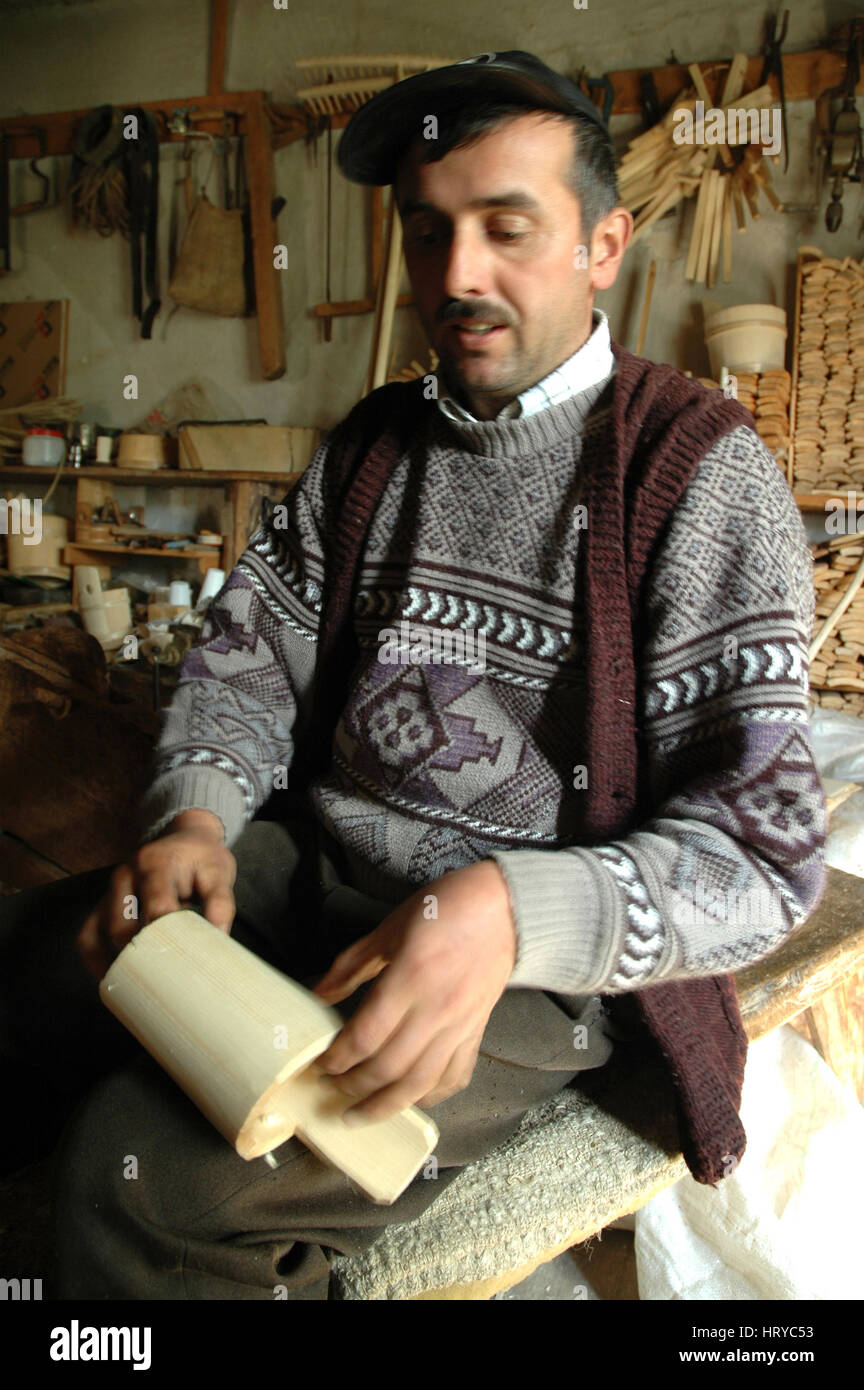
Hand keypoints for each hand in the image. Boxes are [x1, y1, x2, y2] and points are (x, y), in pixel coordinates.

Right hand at [77, 809, 235, 979]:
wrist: (184, 837)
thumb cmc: (201, 858)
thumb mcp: (219, 871)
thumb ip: (221, 903)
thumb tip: (218, 938)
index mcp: (155, 863)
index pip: (156, 906)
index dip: (165, 938)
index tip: (179, 965)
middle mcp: (126, 875)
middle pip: (120, 924)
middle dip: (137, 956)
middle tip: (159, 983)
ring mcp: (110, 890)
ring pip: (96, 932)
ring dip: (111, 962)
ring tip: (131, 987)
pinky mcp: (103, 904)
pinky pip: (88, 935)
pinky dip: (95, 959)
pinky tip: (112, 979)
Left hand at [311, 859, 517, 1124]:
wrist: (505, 910)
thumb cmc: (444, 911)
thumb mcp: (389, 928)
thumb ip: (351, 965)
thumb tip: (318, 994)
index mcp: (410, 978)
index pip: (366, 1035)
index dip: (338, 1057)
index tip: (320, 1064)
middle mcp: (435, 1009)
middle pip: (388, 1068)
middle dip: (353, 1087)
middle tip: (330, 1091)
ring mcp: (459, 1026)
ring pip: (420, 1083)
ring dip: (385, 1106)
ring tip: (359, 1116)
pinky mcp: (476, 1032)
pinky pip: (455, 1076)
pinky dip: (432, 1096)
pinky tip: (410, 1101)